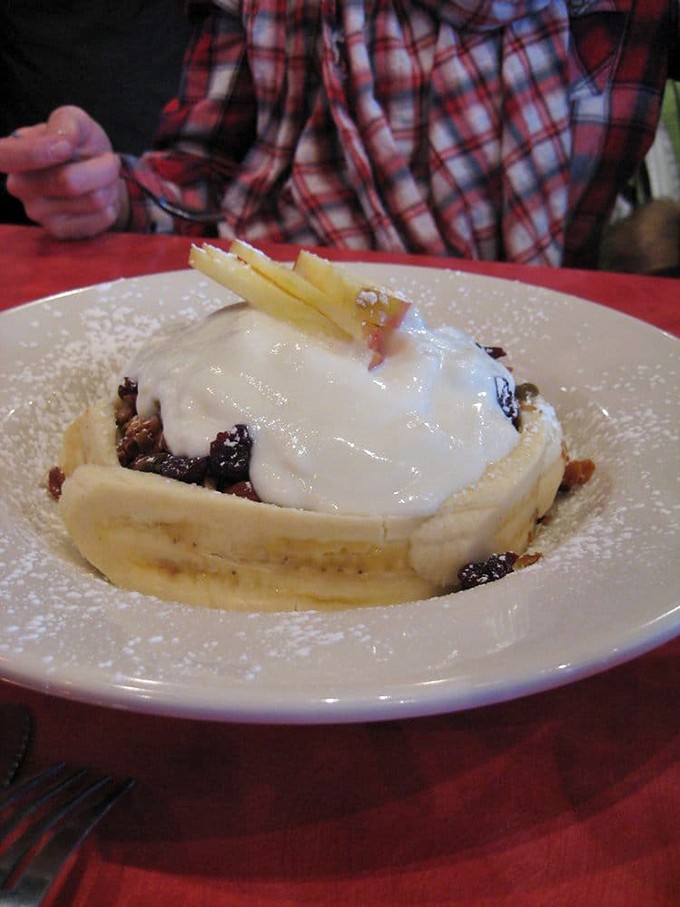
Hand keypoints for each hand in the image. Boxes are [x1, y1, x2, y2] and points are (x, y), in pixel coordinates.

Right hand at [0, 106, 129, 238]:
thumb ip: (66, 121)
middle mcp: (18, 185)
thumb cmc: (80, 144)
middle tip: (107, 161)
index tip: (67, 148)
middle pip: (70, 182)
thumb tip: (63, 142)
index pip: (6, 155)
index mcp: (13, 153)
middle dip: (104, 168)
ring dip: (110, 186)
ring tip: (104, 180)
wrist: (98, 176)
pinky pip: (102, 218)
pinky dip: (112, 204)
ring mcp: (37, 213)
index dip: (37, 152)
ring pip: (94, 200)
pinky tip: (101, 198)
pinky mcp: (59, 231)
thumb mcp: (74, 120)